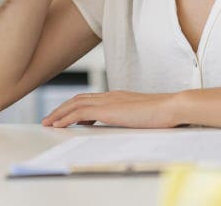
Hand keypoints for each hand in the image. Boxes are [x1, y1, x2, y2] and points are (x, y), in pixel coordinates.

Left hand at [41, 90, 180, 128]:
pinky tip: (58, 125)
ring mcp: (108, 101)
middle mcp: (109, 95)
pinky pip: (79, 113)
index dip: (74, 106)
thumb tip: (126, 123)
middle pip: (78, 99)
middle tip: (49, 119)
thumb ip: (130, 116)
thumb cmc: (163, 113)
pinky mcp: (107, 110)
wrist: (171, 107)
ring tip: (48, 123)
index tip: (65, 115)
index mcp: (117, 96)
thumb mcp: (142, 114)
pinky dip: (66, 118)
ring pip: (74, 104)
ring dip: (59, 114)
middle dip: (61, 109)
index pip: (89, 98)